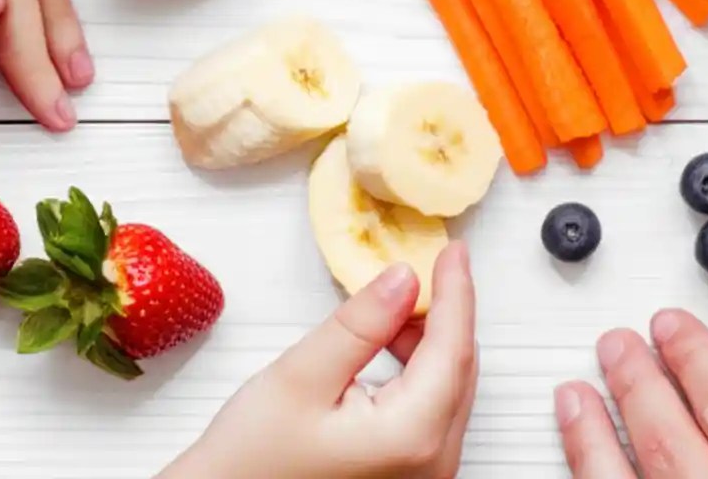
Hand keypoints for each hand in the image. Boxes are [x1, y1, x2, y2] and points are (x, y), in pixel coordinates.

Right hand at [160, 243, 476, 478]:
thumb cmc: (248, 462)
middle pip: (459, 369)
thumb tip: (404, 279)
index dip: (455, 291)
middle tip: (425, 269)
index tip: (453, 251)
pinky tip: (390, 350)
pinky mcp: (412, 478)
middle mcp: (433, 464)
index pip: (453, 346)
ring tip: (391, 310)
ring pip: (449, 390)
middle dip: (444, 314)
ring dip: (430, 345)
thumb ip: (361, 323)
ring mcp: (427, 476)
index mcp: (411, 435)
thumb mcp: (300, 376)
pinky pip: (434, 414)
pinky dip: (420, 376)